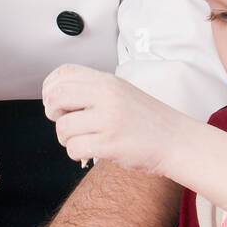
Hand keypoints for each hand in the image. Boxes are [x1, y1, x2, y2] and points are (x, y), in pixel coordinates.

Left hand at [42, 64, 175, 175]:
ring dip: (66, 138)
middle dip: (53, 112)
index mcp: (107, 81)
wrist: (176, 140)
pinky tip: (88, 151)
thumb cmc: (147, 119)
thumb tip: (55, 96)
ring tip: (82, 139)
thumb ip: (92, 90)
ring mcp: (108, 120)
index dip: (51, 88)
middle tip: (64, 121)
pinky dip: (76, 153)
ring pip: (63, 127)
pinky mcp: (110, 144)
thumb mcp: (120, 92)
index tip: (54, 101)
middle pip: (57, 97)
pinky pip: (74, 148)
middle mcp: (107, 96)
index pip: (64, 73)